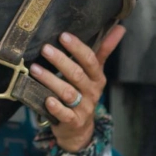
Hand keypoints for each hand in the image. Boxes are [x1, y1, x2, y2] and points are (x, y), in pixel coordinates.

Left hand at [29, 24, 125, 151]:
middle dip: (61, 60)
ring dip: (50, 80)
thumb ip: (104, 50)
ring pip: (67, 92)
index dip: (77, 48)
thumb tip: (120, 27)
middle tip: (45, 48)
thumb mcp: (95, 73)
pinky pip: (65, 114)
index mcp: (97, 78)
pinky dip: (56, 107)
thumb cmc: (84, 93)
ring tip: (35, 69)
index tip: (63, 36)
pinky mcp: (73, 122)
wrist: (80, 128)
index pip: (91, 60)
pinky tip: (47, 100)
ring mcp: (83, 108)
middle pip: (77, 74)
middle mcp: (92, 92)